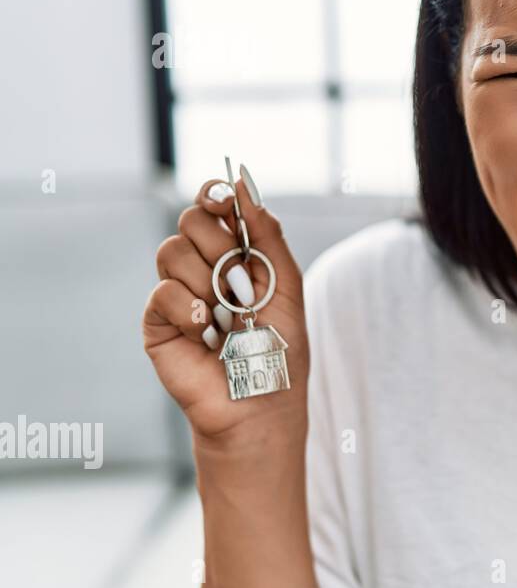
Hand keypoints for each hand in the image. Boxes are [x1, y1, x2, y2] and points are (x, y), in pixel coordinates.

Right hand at [142, 169, 309, 445]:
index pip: (213, 205)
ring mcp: (178, 292)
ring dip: (209, 282)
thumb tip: (243, 184)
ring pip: (172, 251)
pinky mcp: (159, 321)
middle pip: (190, 220)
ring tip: (230, 316)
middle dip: (219, 244)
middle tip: (239, 279)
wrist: (261, 404)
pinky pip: (163, 293)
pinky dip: (191, 310)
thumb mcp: (286, 285)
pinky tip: (208, 333)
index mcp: (236, 253)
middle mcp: (203, 267)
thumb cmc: (279, 349)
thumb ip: (267, 234)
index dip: (214, 195)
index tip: (224, 200)